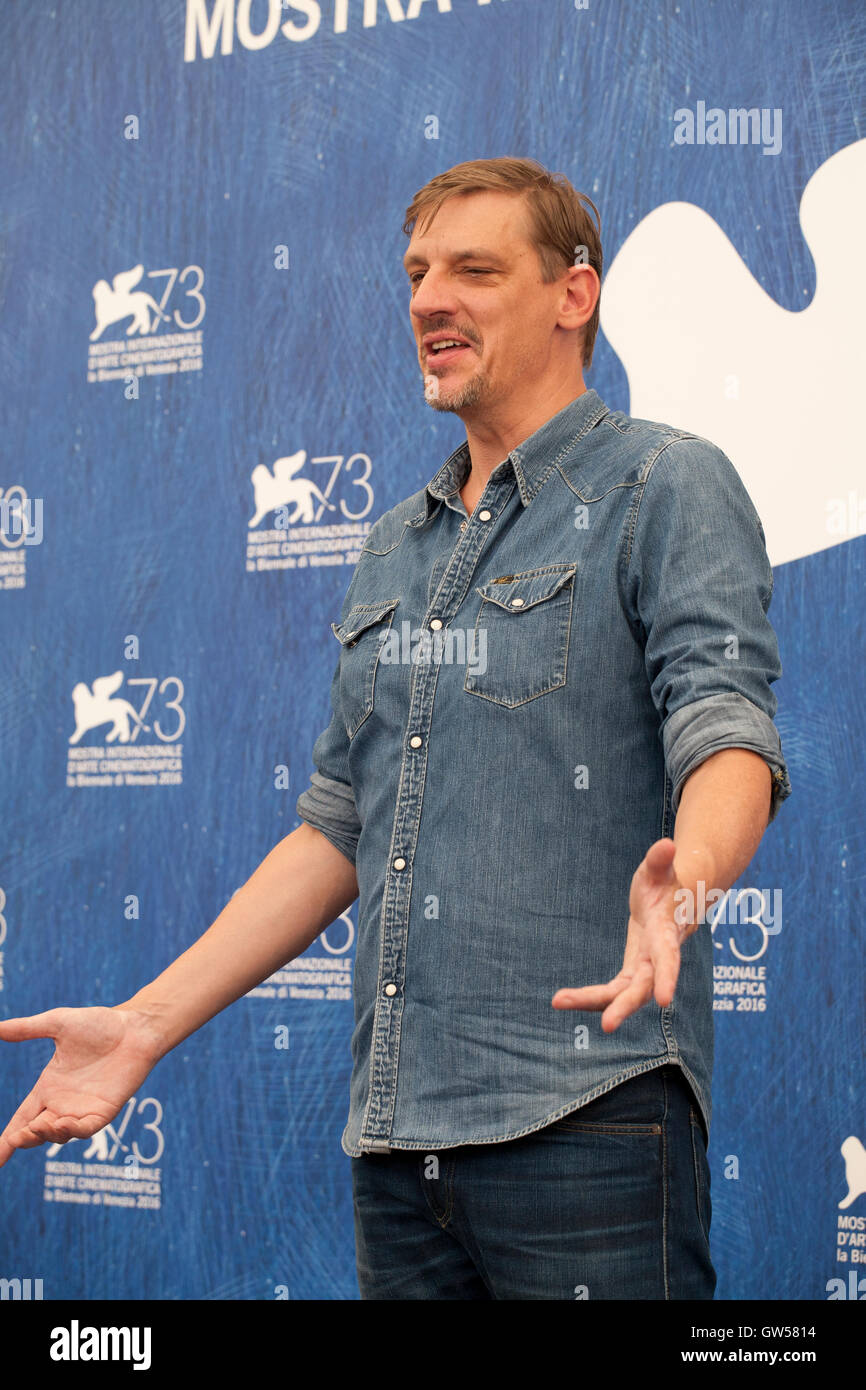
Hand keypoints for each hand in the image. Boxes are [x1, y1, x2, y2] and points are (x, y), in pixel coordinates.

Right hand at [0, 1005, 161, 1168]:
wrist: (135, 1027)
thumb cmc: (99, 1024)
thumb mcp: (57, 1023)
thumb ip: (27, 1028)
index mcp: (49, 1087)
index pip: (21, 1119)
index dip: (7, 1139)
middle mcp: (63, 1103)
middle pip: (36, 1132)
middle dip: (23, 1139)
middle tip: (16, 1138)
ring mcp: (84, 1109)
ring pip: (59, 1134)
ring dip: (47, 1134)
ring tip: (39, 1127)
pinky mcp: (105, 1111)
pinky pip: (87, 1129)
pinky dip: (74, 1130)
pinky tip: (64, 1123)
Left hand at [552, 838, 694, 1032]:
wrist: (674, 902)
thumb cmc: (666, 882)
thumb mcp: (660, 868)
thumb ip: (661, 860)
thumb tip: (668, 844)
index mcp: (668, 934)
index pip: (669, 958)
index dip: (667, 977)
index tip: (664, 1000)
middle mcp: (658, 959)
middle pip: (643, 988)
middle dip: (625, 1006)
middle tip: (606, 1025)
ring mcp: (645, 969)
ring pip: (622, 995)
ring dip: (593, 1002)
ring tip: (558, 1000)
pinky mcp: (632, 973)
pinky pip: (611, 991)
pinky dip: (589, 997)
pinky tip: (562, 1000)